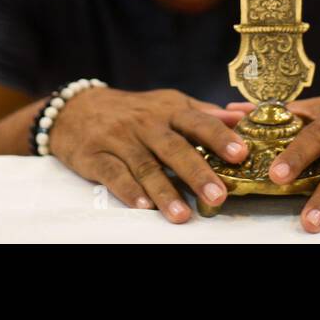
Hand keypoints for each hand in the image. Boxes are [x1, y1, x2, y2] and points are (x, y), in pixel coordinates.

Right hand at [49, 87, 248, 222]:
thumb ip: (203, 113)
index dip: (220, 137)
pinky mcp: (95, 155)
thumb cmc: (134, 110)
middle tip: (218, 195)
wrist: (77, 107)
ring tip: (182, 215)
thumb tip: (242, 118)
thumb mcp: (168, 104)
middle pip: (175, 148)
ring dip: (165, 191)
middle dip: (197, 172)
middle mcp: (146, 124)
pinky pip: (113, 174)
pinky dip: (129, 191)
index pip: (199, 122)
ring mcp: (120, 139)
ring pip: (145, 166)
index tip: (241, 154)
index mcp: (169, 110)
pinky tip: (143, 206)